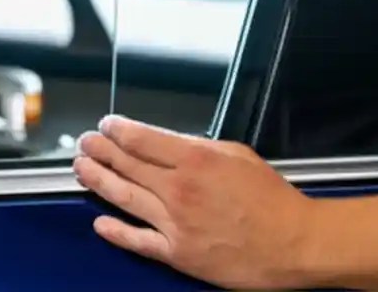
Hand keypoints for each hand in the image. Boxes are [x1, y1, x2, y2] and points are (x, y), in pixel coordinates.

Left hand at [73, 115, 319, 289]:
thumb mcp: (237, 155)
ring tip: (82, 169)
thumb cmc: (273, 201)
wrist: (295, 244)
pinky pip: (138, 240)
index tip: (106, 126)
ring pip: (123, 197)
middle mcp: (179, 189)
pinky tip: (100, 223)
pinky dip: (115, 231)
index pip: (141, 139)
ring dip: (97, 180)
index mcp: (195, 160)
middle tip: (85, 143)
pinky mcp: (178, 252)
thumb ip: (200, 147)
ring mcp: (175, 222)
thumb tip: (172, 143)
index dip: (117, 130)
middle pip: (126, 164)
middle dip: (100, 150)